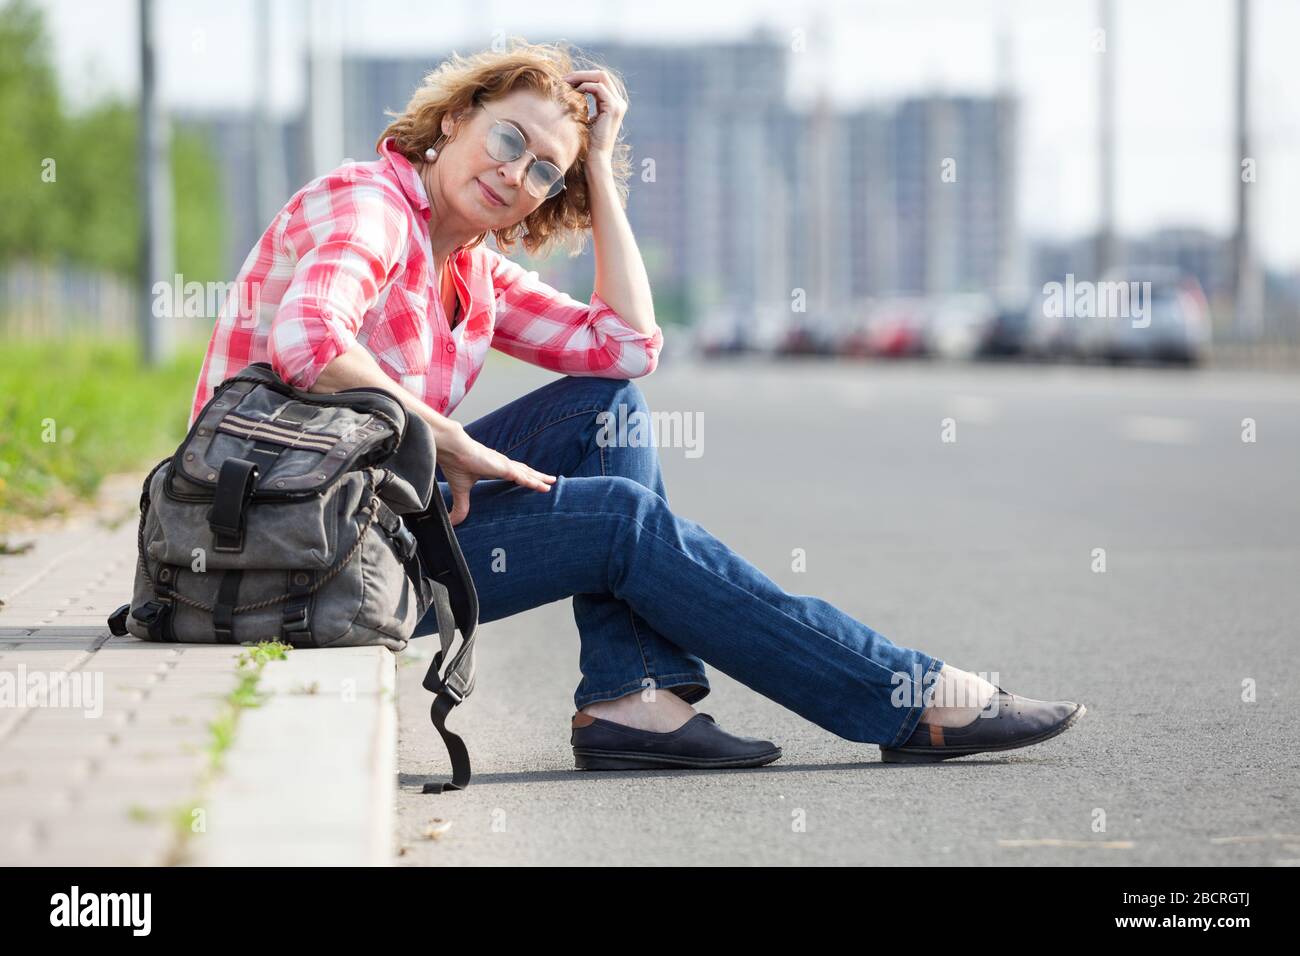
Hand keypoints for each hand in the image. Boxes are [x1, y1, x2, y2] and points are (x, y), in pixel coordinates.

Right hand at [434, 420, 554, 525]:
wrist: (452, 450)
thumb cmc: (456, 464)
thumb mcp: (462, 490)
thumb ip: (461, 506)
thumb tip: (453, 522)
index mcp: (494, 468)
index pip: (513, 473)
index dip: (523, 477)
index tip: (532, 481)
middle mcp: (502, 465)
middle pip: (525, 471)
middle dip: (537, 476)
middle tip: (549, 481)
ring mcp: (505, 465)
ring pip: (527, 473)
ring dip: (540, 478)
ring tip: (552, 482)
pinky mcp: (505, 468)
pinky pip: (523, 477)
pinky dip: (534, 482)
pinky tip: (544, 487)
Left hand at [562, 69, 625, 167]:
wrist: (595, 159)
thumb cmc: (586, 142)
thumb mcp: (584, 118)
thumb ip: (583, 103)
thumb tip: (570, 89)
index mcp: (613, 103)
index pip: (599, 80)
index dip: (582, 77)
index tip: (565, 81)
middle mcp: (618, 102)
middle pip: (601, 75)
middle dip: (581, 74)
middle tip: (563, 79)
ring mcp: (618, 105)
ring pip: (601, 77)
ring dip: (581, 77)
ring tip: (566, 83)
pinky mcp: (613, 108)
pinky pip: (599, 88)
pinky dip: (585, 87)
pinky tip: (574, 93)